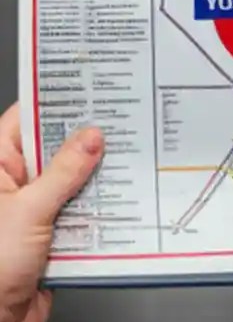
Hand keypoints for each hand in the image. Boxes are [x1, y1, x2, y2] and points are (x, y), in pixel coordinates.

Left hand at [0, 104, 103, 321]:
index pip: (25, 121)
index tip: (90, 86)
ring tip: (131, 159)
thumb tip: (90, 137)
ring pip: (74, 181)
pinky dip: (103, 208)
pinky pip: (84, 211)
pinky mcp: (54, 235)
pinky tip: (124, 200)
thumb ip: (63, 172)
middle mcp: (12, 185)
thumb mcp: (28, 211)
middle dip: (89, 140)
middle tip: (123, 122)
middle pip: (56, 149)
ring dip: (100, 177)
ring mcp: (34, 210)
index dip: (56, 101)